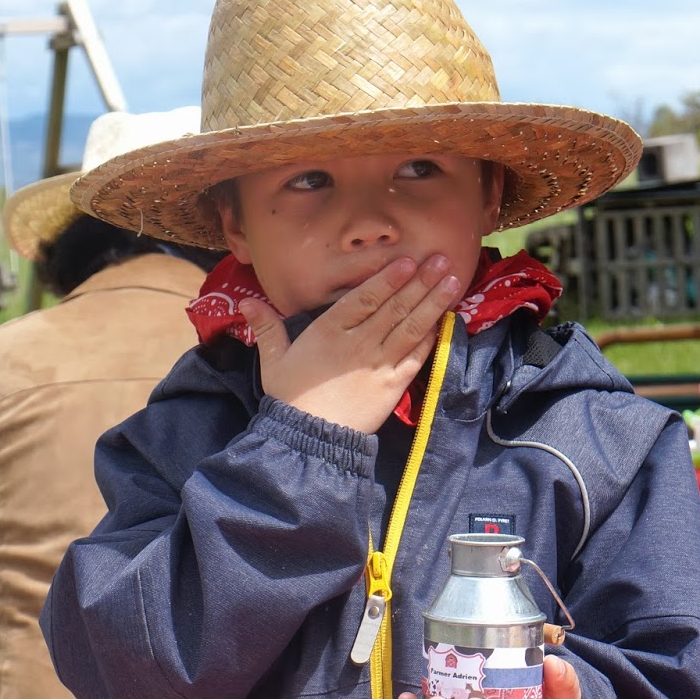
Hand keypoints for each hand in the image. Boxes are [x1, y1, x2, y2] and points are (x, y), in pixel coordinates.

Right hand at [239, 255, 459, 433]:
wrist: (311, 439)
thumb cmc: (291, 398)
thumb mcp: (273, 361)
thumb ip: (266, 328)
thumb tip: (246, 302)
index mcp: (329, 331)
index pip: (364, 298)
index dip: (387, 279)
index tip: (407, 261)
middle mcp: (359, 343)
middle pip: (394, 307)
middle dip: (420, 282)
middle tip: (442, 259)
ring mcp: (379, 364)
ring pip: (411, 327)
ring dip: (433, 302)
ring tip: (453, 280)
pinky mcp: (393, 386)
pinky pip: (417, 356)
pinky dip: (431, 337)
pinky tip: (445, 320)